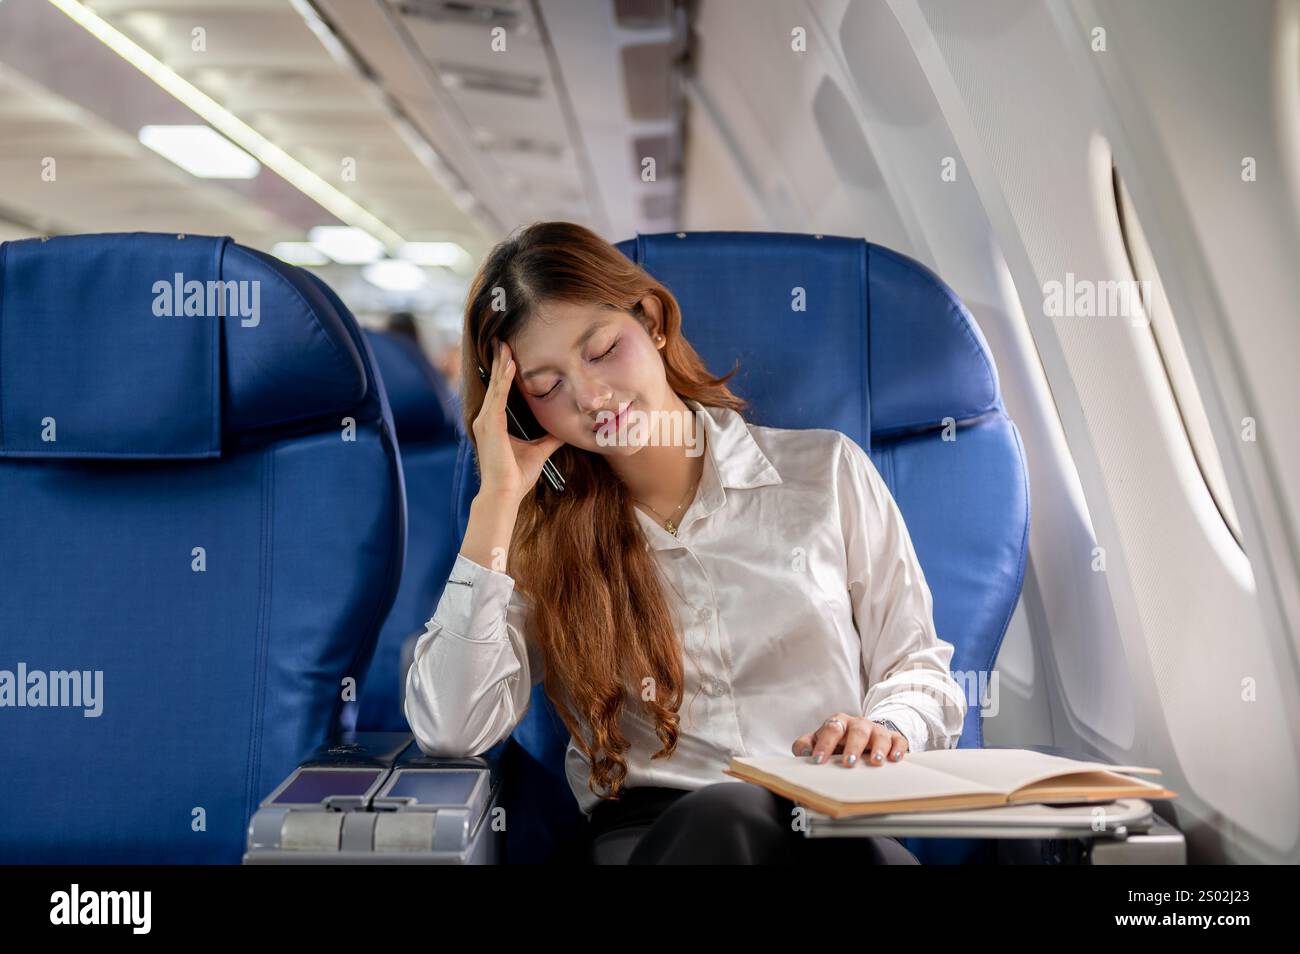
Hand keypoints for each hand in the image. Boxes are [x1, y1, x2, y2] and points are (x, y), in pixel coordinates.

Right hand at [474, 338, 563, 504]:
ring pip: (495, 387)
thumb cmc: (517, 476)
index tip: (508, 355)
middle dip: (499, 362)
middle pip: (494, 384)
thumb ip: (550, 438)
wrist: (504, 494)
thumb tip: (565, 429)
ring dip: (501, 365)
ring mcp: (485, 422)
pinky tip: (509, 365)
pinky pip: (497, 397)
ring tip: (505, 346)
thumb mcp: (539, 451)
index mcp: (494, 424)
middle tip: (502, 340)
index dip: (503, 373)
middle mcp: (485, 420)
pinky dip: (503, 380)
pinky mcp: (489, 425)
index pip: (499, 392)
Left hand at [791, 713, 908, 766]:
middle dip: (853, 746)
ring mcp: (877, 730)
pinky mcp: (893, 738)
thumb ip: (805, 745)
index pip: (831, 729)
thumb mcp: (818, 741)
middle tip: (849, 762)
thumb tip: (804, 753)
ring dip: (878, 748)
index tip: (818, 760)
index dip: (824, 744)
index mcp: (838, 722)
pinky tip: (895, 759)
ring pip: (879, 735)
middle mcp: (858, 724)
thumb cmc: (836, 742)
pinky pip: (898, 741)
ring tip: (876, 762)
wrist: (860, 736)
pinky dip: (898, 749)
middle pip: (857, 731)